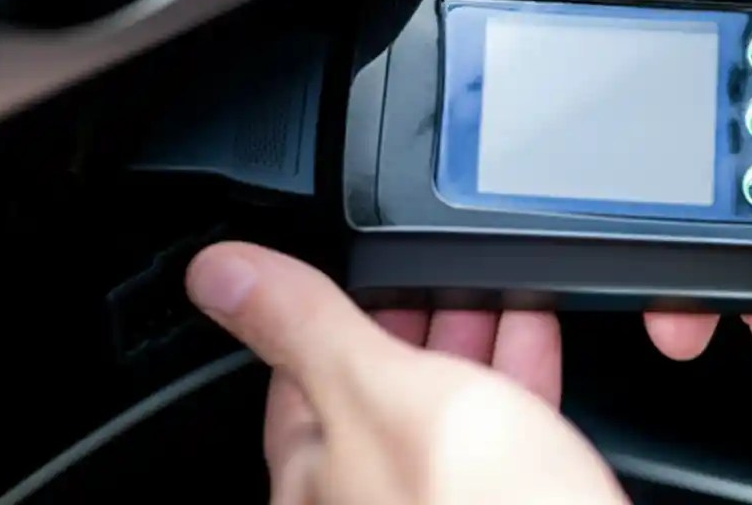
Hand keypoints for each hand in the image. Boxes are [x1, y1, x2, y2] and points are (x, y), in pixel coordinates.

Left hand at [185, 243, 626, 503]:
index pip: (294, 381)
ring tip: (483, 285)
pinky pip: (505, 426)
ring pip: (445, 408)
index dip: (320, 315)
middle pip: (375, 393)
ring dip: (465, 339)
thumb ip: (304, 327)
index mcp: (313, 483)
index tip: (343, 269)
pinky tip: (531, 334)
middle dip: (403, 322)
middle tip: (421, 269)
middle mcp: (371, 501)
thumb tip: (220, 276)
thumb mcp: (378, 391)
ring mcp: (441, 502)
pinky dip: (515, 372)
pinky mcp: (507, 501)